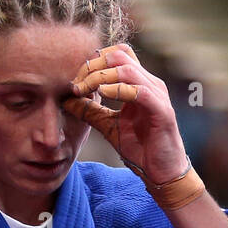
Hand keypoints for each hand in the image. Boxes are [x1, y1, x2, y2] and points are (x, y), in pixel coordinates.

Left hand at [62, 43, 188, 184]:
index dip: (93, 62)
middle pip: (119, 56)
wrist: (161, 171)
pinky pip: (140, 91)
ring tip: (85, 89)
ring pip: (127, 69)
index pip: (116, 55)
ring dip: (101, 76)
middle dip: (93, 67)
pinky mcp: (162, 111)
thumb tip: (66, 99)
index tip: (75, 82)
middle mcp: (149, 83)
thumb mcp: (108, 126)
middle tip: (76, 85)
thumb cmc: (140, 148)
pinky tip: (103, 95)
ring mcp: (157, 95)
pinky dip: (119, 90)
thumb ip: (89, 111)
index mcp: (138, 83)